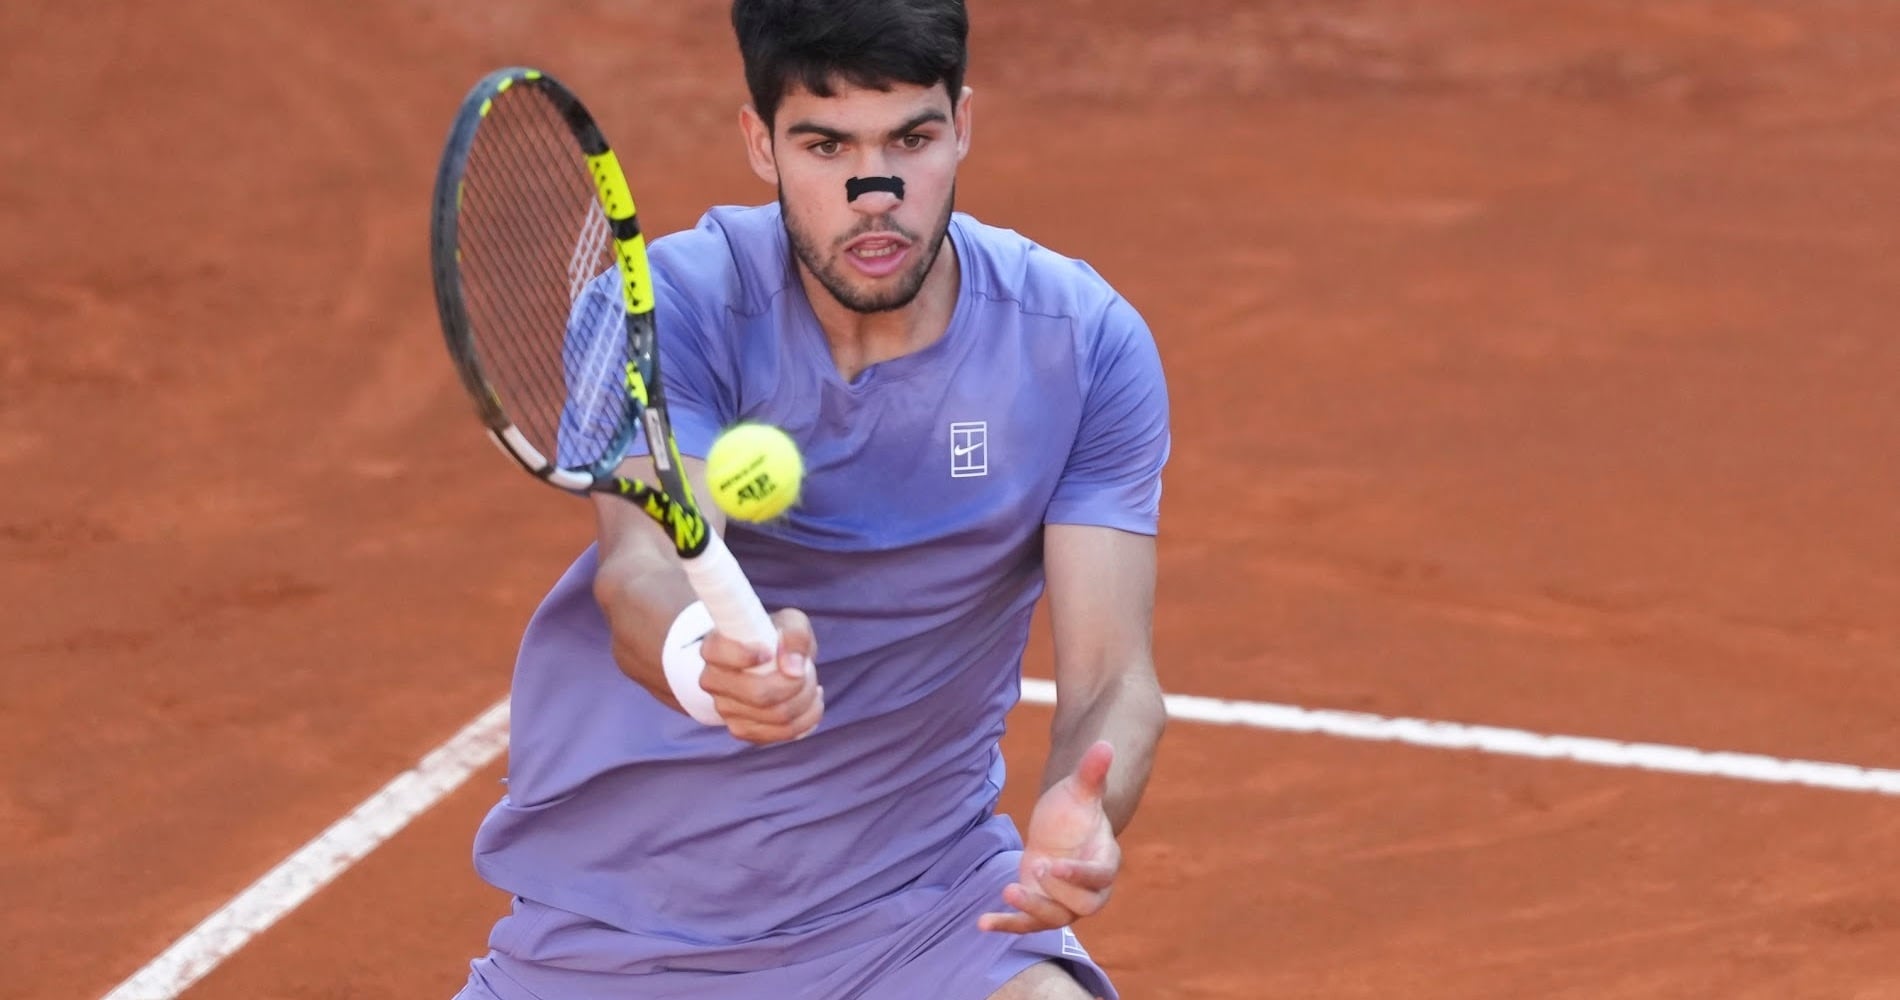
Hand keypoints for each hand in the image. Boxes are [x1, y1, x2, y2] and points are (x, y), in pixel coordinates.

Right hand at [699, 608, 823, 743]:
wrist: (768, 662)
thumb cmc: (777, 638)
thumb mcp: (790, 623)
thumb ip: (795, 635)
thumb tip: (793, 669)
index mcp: (715, 647)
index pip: (720, 653)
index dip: (745, 654)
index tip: (769, 651)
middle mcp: (712, 681)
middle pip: (759, 694)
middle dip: (796, 683)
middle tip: (806, 669)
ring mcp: (724, 710)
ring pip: (777, 716)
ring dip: (806, 699)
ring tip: (810, 682)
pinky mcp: (742, 730)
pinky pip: (782, 734)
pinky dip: (807, 718)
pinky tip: (810, 700)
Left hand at [979, 741, 1119, 933]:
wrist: (1061, 829)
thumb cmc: (1076, 809)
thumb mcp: (1080, 789)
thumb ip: (1092, 773)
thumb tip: (1105, 745)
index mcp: (1105, 860)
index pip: (1099, 875)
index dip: (1079, 875)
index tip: (1054, 865)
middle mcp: (1090, 890)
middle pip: (1082, 906)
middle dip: (1057, 893)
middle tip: (1033, 868)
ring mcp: (1066, 902)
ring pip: (1055, 918)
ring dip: (1032, 910)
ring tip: (1007, 890)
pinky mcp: (1041, 908)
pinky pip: (1027, 924)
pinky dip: (1006, 924)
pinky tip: (982, 922)